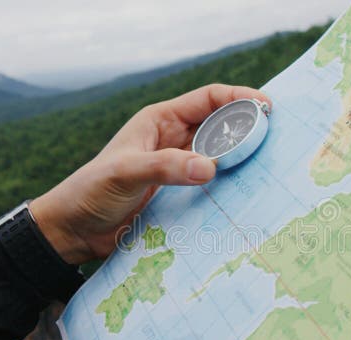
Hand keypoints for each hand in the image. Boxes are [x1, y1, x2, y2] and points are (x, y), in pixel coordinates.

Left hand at [29, 84, 270, 264]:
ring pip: (219, 155)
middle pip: (220, 126)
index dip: (239, 98)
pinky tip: (247, 192)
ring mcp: (178, 167)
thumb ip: (166, 167)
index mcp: (160, 120)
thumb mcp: (126, 173)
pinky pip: (212, 183)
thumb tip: (210, 167)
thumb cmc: (91, 192)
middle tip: (277, 139)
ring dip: (241, 158)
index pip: (208, 99)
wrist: (73, 231)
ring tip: (269, 165)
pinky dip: (230, 184)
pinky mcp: (179, 193)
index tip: (267, 108)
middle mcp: (173, 139)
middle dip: (248, 128)